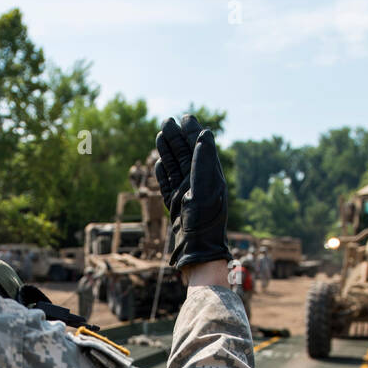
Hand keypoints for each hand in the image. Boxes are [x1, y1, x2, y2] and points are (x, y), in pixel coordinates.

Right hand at [155, 115, 230, 271]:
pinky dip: (162, 173)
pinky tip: (158, 162)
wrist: (196, 249)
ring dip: (167, 151)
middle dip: (176, 138)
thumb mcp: (205, 186)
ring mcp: (186, 194)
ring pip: (174, 167)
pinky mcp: (176, 205)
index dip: (193, 132)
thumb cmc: (204, 220)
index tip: (186, 118)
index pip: (200, 149)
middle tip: (167, 121)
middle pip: (185, 155)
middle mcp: (198, 184)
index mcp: (209, 177)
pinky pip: (167, 185)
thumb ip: (204, 160)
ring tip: (160, 134)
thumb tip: (205, 133)